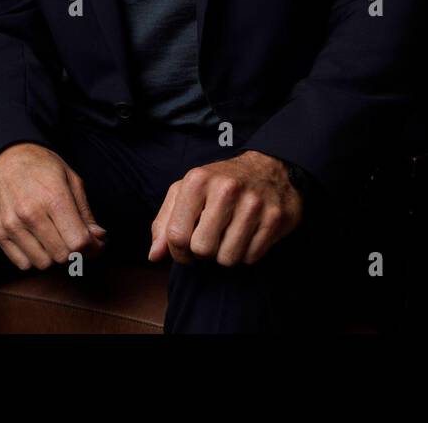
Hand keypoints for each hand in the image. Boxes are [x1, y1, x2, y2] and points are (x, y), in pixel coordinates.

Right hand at [0, 142, 106, 270]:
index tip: (95, 244)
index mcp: (54, 197)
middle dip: (75, 251)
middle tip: (76, 239)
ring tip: (55, 238)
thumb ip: (85, 213)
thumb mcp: (72, 179)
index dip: (93, 248)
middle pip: (62, 256)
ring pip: (43, 263)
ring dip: (54, 255)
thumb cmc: (42, 166)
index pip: (78, 242)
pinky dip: (34, 257)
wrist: (6, 157)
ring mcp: (12, 224)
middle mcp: (30, 213)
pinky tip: (38, 240)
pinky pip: (23, 263)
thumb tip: (98, 238)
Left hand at [147, 150, 302, 266]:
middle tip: (211, 238)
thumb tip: (154, 256)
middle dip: (204, 252)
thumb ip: (165, 223)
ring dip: (226, 254)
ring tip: (229, 234)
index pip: (176, 236)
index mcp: (198, 180)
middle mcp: (226, 189)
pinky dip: (247, 253)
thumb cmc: (220, 185)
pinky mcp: (274, 218)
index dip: (178, 252)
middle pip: (202, 250)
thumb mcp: (186, 192)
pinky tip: (248, 234)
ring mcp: (253, 203)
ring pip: (228, 259)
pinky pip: (251, 257)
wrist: (268, 168)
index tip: (186, 247)